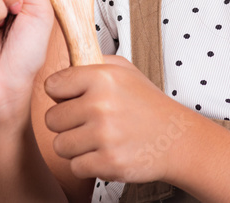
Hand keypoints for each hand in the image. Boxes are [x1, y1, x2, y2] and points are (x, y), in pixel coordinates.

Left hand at [43, 55, 199, 184]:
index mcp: (101, 77)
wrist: (178, 139)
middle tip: (87, 123)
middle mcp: (100, 105)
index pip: (51, 86)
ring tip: (96, 139)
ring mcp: (105, 136)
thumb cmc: (147, 103)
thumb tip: (64, 63)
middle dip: (66, 123)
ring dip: (75, 146)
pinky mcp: (109, 163)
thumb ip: (92, 63)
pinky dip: (88, 164)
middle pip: (51, 119)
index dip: (60, 95)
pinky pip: (76, 166)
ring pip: (60, 145)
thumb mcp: (124, 70)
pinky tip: (105, 153)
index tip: (72, 100)